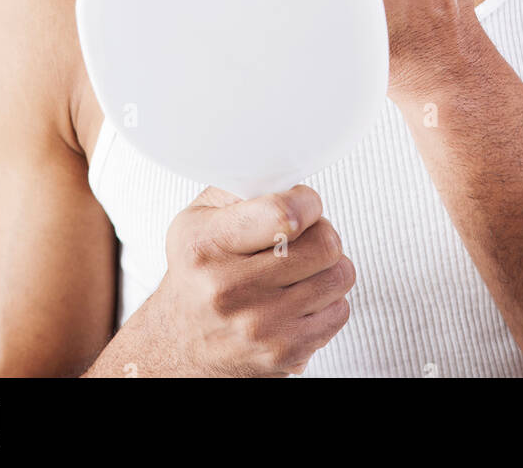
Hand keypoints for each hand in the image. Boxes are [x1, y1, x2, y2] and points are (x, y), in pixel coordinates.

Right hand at [142, 184, 354, 376]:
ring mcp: (261, 327)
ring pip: (340, 275)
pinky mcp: (286, 353)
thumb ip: (241, 186)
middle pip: (325, 243)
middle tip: (302, 235)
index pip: (284, 215)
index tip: (303, 202)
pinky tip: (299, 296)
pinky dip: (327, 299)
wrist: (181, 343)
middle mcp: (229, 290)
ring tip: (301, 266)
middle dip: (321, 231)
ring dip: (327, 265)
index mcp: (206, 246)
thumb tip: (287, 168)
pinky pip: (340, 310)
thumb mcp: (198, 218)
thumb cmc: (197, 272)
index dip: (307, 202)